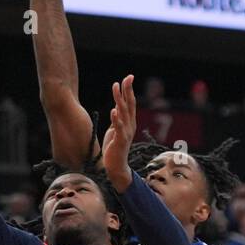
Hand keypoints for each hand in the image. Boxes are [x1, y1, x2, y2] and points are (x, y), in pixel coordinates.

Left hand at [101, 74, 136, 189]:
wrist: (116, 167)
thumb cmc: (114, 149)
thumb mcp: (115, 131)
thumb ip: (116, 120)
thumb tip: (115, 109)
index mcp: (129, 123)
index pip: (130, 103)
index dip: (129, 90)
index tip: (128, 78)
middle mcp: (130, 126)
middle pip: (129, 105)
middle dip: (128, 90)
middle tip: (127, 77)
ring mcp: (125, 133)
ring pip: (123, 113)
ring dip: (119, 99)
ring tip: (116, 87)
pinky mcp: (119, 141)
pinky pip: (118, 128)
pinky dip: (116, 119)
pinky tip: (113, 111)